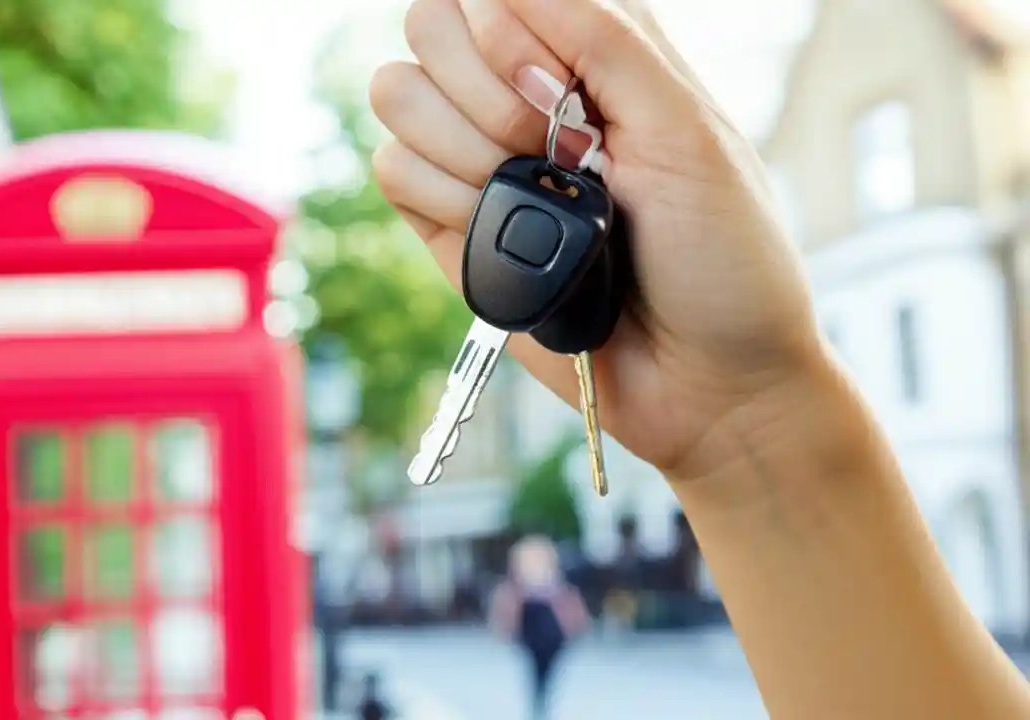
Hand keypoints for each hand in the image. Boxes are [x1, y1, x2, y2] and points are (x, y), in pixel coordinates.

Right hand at [370, 0, 828, 480]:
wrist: (707, 383)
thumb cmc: (724, 257)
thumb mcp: (688, 129)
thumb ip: (603, 39)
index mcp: (592, 52)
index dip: (506, 29)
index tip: (560, 93)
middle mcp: (526, 94)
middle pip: (430, 27)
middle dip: (485, 92)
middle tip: (558, 153)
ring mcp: (481, 159)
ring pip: (396, 95)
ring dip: (465, 151)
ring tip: (538, 203)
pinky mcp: (450, 226)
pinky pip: (392, 172)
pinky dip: (444, 202)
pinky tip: (505, 236)